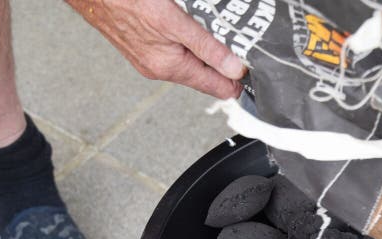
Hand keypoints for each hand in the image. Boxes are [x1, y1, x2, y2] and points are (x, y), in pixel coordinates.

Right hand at [65, 0, 245, 98]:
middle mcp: (160, 68)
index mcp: (170, 67)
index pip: (216, 87)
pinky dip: (191, 42)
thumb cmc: (125, 1)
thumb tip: (235, 69)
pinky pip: (177, 49)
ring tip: (223, 38)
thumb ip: (207, 47)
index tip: (256, 73)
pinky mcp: (144, 43)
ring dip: (208, 52)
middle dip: (226, 65)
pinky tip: (195, 29)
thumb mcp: (174, 22)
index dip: (238, 81)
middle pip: (205, 75)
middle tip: (244, 50)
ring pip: (191, 61)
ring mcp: (150, 57)